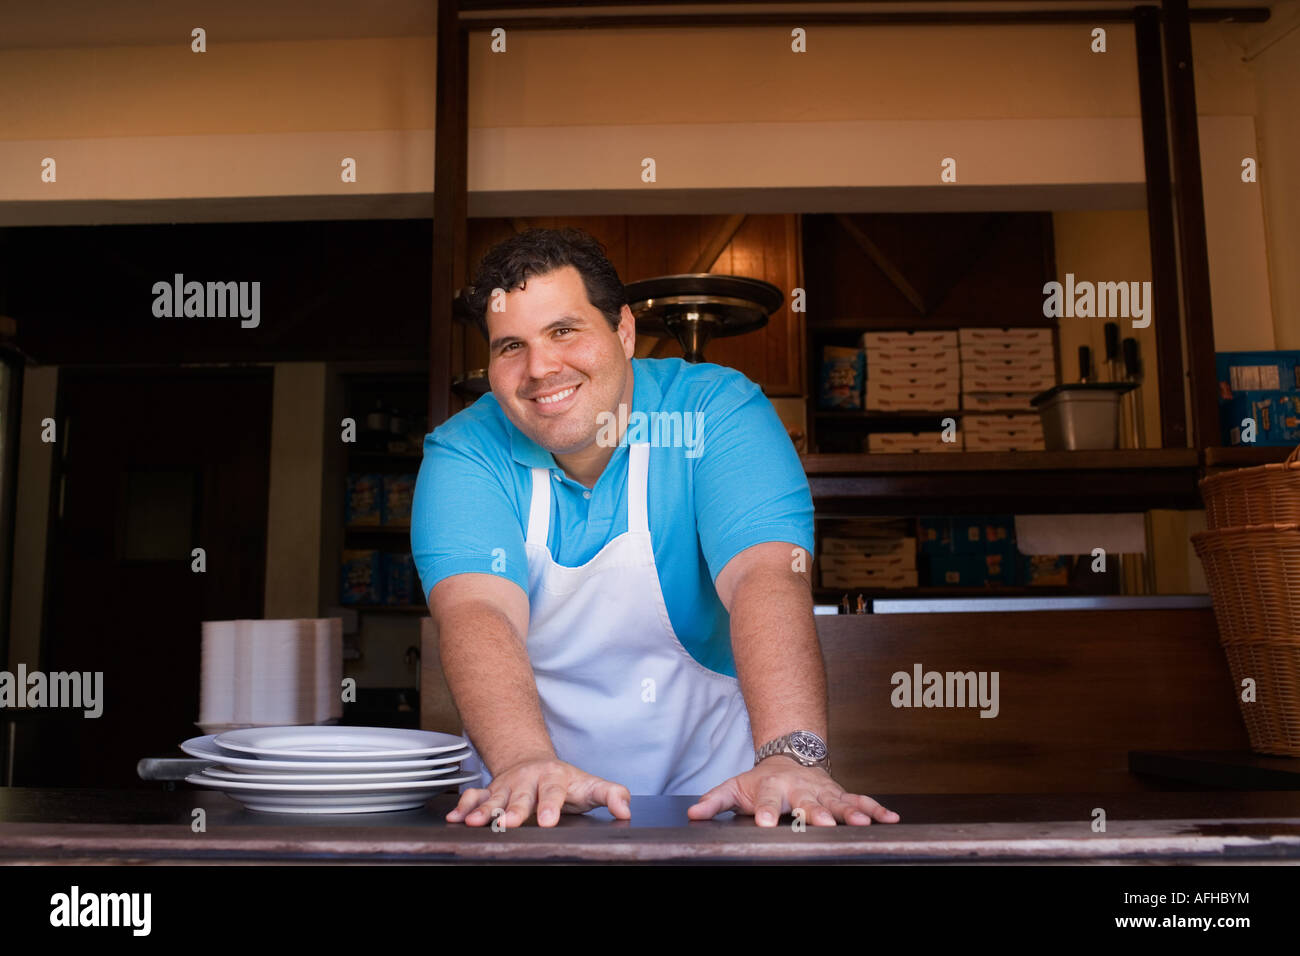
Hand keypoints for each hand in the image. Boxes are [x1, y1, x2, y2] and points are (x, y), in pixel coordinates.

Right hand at [445, 757, 631, 827]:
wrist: (533, 762)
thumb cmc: (566, 781)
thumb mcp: (591, 786)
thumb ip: (611, 795)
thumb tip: (626, 810)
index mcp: (555, 778)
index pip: (554, 792)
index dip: (551, 805)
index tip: (548, 820)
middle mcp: (528, 780)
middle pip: (521, 796)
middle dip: (515, 809)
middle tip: (510, 822)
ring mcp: (507, 785)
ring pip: (494, 797)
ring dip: (483, 809)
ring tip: (473, 822)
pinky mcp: (490, 791)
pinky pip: (474, 797)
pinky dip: (462, 807)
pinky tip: (454, 818)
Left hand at [687, 755, 899, 826]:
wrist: (789, 757)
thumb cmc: (761, 781)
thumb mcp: (734, 787)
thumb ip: (715, 801)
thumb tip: (694, 815)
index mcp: (772, 787)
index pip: (767, 801)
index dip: (766, 812)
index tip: (765, 825)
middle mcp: (800, 788)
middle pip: (809, 802)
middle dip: (817, 813)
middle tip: (824, 824)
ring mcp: (823, 790)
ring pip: (839, 800)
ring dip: (852, 812)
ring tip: (862, 823)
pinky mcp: (841, 793)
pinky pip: (861, 800)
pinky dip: (876, 809)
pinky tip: (890, 820)